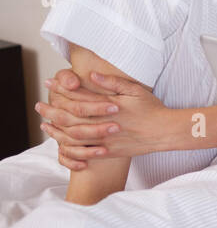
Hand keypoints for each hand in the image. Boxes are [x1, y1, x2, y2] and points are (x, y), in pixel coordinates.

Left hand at [37, 70, 176, 164]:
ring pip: (73, 136)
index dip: (62, 89)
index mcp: (109, 106)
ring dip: (56, 130)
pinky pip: (84, 152)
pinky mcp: (108, 151)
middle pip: (70, 116)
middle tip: (39, 105)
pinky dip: (69, 148)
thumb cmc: (152, 109)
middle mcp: (104, 123)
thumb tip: (92, 75)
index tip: (50, 83)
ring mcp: (105, 139)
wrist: (165, 132)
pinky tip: (61, 143)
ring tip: (44, 124)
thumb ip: (113, 82)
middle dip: (52, 110)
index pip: (79, 96)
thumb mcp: (135, 90)